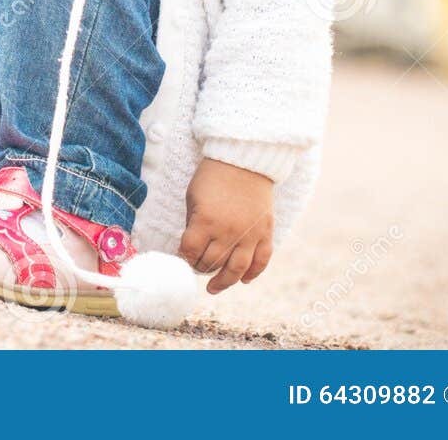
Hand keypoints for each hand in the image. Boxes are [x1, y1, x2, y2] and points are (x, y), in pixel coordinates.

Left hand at [179, 157, 273, 293]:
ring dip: (224, 282)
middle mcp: (228, 231)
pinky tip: (243, 280)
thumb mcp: (193, 197)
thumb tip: (191, 247)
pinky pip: (262, 260)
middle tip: (196, 268)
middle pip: (212, 263)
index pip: (190, 251)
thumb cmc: (213, 176)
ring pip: (236, 269)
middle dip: (200, 268)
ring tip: (214, 288)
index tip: (181, 259)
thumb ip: (192, 223)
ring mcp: (249, 234)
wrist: (245, 160)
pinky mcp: (265, 232)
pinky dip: (253, 273)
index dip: (183, 258)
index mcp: (206, 221)